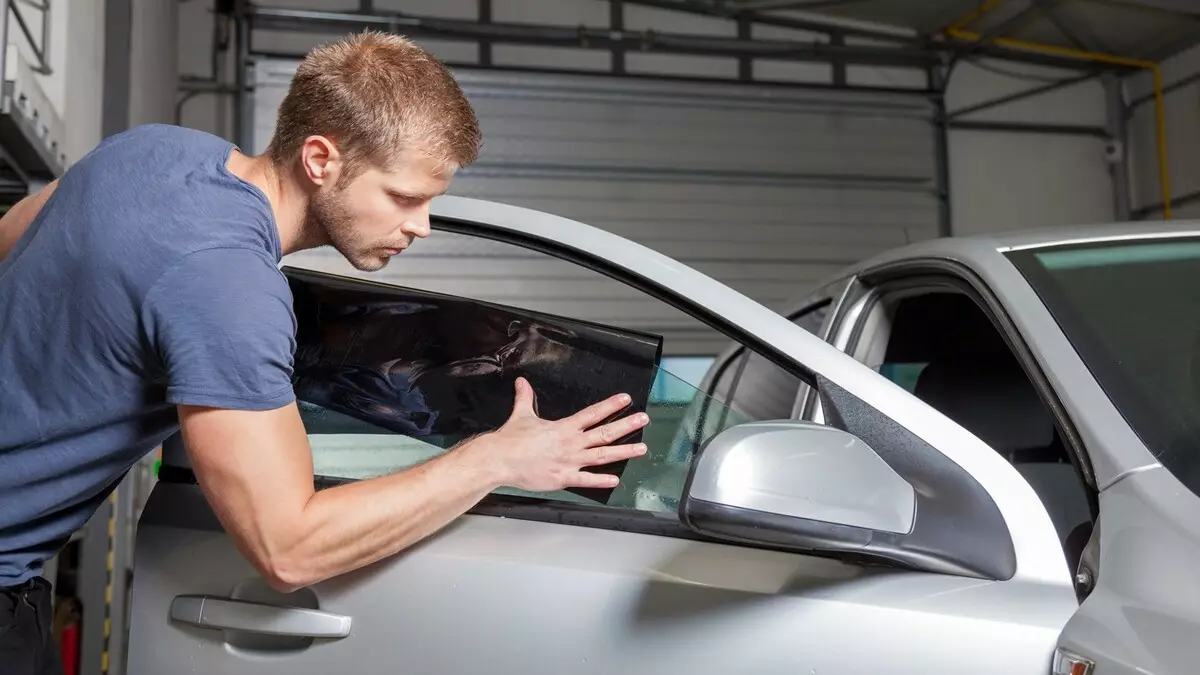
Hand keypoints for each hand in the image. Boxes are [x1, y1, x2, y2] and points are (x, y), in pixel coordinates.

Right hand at [468, 377, 649, 491]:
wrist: (499, 459)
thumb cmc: (510, 440)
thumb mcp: (521, 415)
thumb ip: (525, 398)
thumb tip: (522, 382)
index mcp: (564, 427)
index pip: (593, 414)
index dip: (611, 405)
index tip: (626, 399)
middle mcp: (571, 443)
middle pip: (604, 433)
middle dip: (626, 425)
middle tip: (643, 419)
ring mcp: (569, 461)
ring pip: (602, 456)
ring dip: (624, 451)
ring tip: (641, 448)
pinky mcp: (562, 478)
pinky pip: (586, 480)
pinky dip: (601, 480)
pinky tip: (615, 479)